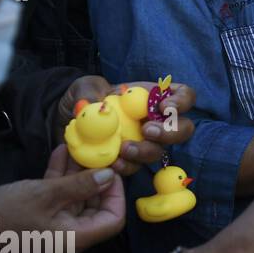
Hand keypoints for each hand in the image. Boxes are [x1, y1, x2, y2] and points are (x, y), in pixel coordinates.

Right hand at [0, 145, 123, 252]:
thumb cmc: (3, 214)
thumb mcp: (43, 195)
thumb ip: (79, 186)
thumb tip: (109, 176)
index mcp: (74, 238)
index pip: (112, 220)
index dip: (116, 195)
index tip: (111, 171)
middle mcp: (68, 236)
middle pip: (95, 207)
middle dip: (96, 179)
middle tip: (97, 153)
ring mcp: (53, 228)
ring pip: (75, 198)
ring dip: (77, 173)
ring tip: (78, 147)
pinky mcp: (39, 218)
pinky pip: (57, 198)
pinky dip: (59, 178)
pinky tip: (60, 153)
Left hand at [56, 76, 196, 174]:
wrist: (68, 121)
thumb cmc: (86, 98)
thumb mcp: (86, 86)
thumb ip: (91, 91)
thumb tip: (96, 106)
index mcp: (154, 97)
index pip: (184, 96)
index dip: (181, 102)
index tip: (164, 107)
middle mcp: (157, 120)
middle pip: (183, 128)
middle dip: (171, 132)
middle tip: (148, 131)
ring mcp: (146, 141)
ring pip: (161, 150)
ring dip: (147, 151)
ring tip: (125, 149)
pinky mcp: (131, 159)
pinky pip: (137, 166)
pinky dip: (127, 166)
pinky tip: (113, 163)